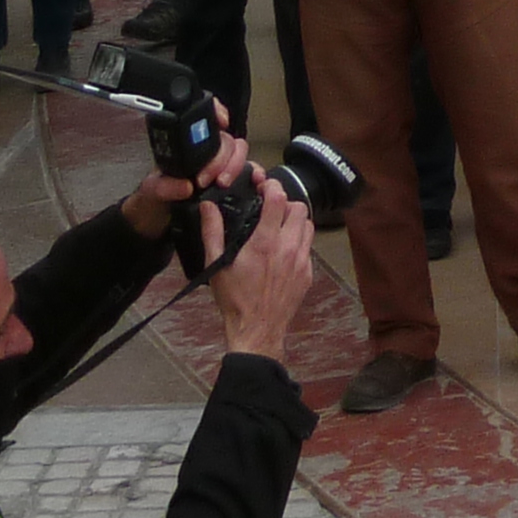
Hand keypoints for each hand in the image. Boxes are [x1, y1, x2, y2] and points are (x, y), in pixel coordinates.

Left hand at [121, 106, 249, 239]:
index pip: (207, 119)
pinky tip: (250, 181)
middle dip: (222, 157)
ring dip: (236, 165)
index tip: (221, 123)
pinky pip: (248, 172)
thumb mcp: (152, 191)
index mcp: (185, 146)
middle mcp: (205, 152)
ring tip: (223, 182)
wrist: (157, 222)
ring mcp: (218, 166)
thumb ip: (165, 187)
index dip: (218, 114)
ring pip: (239, 152)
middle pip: (226, 139)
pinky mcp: (230, 183)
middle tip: (206, 179)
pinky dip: (253, 173)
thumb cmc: (154, 200)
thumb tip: (186, 185)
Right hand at [204, 180, 316, 357]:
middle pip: (299, 207)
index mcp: (265, 242)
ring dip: (295, 221)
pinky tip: (284, 251)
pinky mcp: (308, 273)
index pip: (278, 198)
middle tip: (270, 209)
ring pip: (308, 225)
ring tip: (278, 228)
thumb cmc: (235, 299)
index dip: (272, 186)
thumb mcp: (216, 265)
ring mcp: (302, 261)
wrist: (257, 331)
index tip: (264, 187)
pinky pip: (309, 247)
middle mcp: (288, 248)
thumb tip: (207, 206)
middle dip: (285, 203)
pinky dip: (299, 242)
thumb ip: (212, 232)